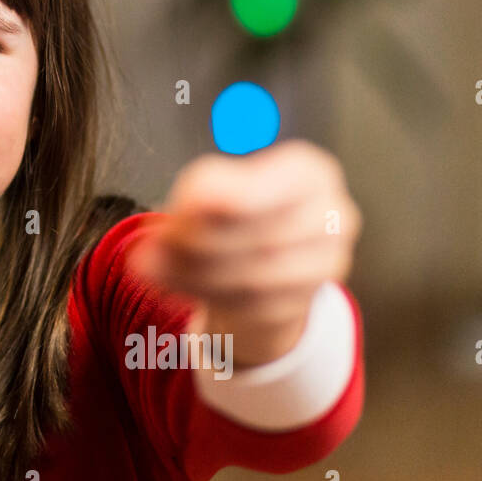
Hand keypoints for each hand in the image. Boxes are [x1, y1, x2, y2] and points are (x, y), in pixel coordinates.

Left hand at [126, 139, 361, 364]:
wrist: (262, 258)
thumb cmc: (238, 210)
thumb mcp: (214, 185)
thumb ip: (200, 194)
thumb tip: (171, 226)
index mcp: (310, 173)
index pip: (281, 183)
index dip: (233, 195)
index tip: (189, 202)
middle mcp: (331, 216)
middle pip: (262, 233)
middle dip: (198, 239)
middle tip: (154, 240)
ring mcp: (325, 264)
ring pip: (255, 276)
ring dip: (194, 273)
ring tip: (150, 266)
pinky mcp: (304, 303)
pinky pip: (252, 307)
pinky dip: (206, 297)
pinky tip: (174, 286)